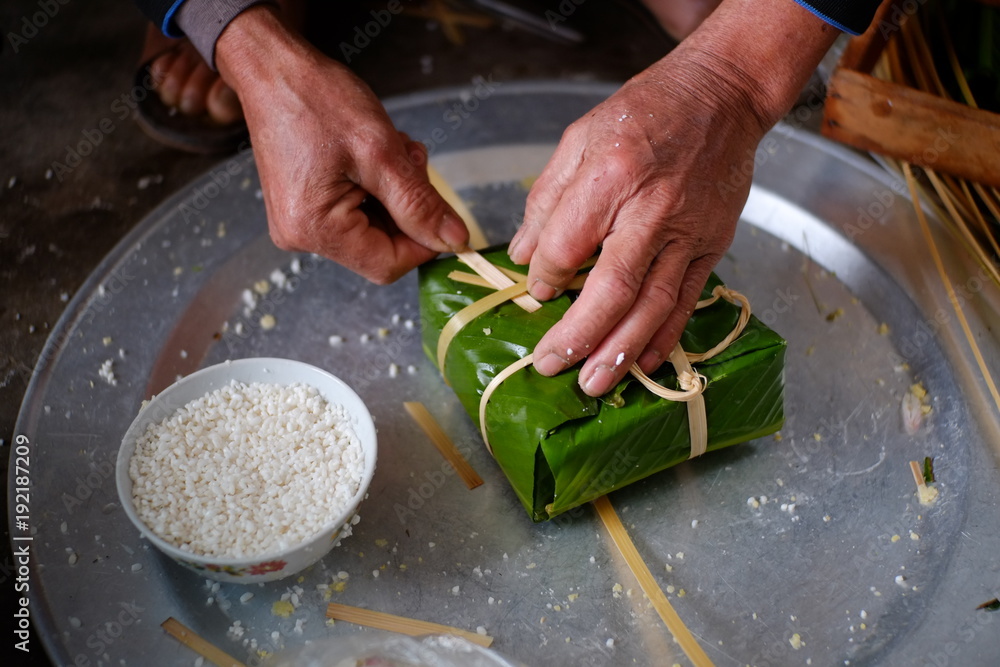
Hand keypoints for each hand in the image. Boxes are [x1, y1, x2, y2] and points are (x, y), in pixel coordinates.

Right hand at [216, 7, 467, 283]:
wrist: (272, 68)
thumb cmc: (315, 99)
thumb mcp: (381, 152)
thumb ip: (420, 204)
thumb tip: (455, 241)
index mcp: (315, 228)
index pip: (388, 264)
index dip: (424, 243)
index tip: (442, 211)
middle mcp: (302, 235)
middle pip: (381, 247)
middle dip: (408, 208)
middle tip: (411, 160)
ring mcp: (300, 222)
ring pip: (373, 227)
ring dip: (395, 193)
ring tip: (391, 149)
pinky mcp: (304, 207)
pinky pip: (355, 212)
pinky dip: (377, 187)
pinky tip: (375, 155)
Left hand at [509, 0, 837, 395]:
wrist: (722, 97)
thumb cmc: (646, 112)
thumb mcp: (580, 138)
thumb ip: (548, 199)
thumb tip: (525, 254)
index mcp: (609, 177)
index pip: (566, 246)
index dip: (547, 276)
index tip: (539, 291)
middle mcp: (651, 210)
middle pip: (611, 289)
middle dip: (578, 336)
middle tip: (551, 366)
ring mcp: (687, 232)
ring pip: (652, 305)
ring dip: (621, 350)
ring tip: (594, 384)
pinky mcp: (712, 244)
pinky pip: (686, 299)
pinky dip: (665, 336)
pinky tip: (644, 364)